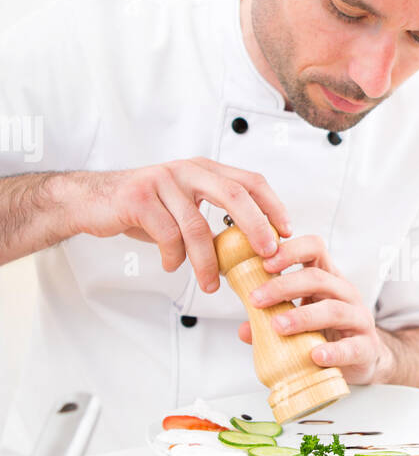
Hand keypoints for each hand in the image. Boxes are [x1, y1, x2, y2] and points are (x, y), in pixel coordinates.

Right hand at [62, 159, 291, 291]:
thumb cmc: (145, 209)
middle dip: (257, 227)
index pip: (250, 181)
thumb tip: (252, 247)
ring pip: (197, 226)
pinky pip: (168, 236)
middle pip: (235, 195)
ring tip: (209, 285)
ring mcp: (163, 181)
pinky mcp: (140, 198)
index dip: (273, 205)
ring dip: (207, 263)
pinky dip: (173, 258)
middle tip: (268, 256)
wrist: (92, 201)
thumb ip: (212, 218)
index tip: (287, 230)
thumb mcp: (184, 206)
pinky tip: (171, 266)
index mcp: (204, 170)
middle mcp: (187, 170)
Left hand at [238, 235, 391, 384]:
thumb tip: (244, 329)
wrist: (362, 359)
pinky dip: (332, 351)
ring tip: (278, 327)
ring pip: (334, 310)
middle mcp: (345, 293)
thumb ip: (271, 321)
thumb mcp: (300, 320)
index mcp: (328, 279)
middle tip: (257, 299)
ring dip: (303, 317)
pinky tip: (315, 355)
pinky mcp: (366, 347)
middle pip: (318, 278)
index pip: (314, 249)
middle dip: (284, 286)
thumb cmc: (329, 331)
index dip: (290, 251)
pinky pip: (351, 347)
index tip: (264, 263)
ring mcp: (359, 319)